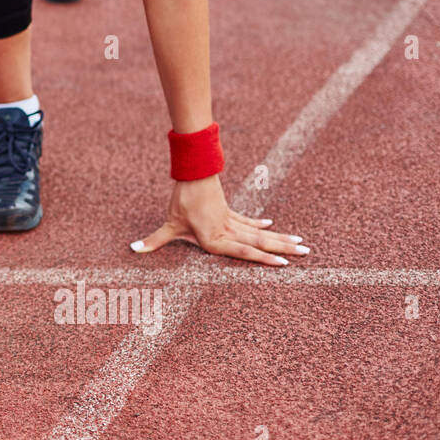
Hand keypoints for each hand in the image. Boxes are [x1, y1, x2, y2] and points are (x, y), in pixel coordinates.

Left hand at [130, 174, 309, 265]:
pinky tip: (273, 227)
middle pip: (259, 243)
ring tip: (301, 244)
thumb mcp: (168, 224)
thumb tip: (133, 249)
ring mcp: (231, 222)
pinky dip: (260, 226)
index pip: (243, 252)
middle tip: (306, 253)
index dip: (263, 259)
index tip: (284, 265)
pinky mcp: (229, 212)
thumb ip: (154, 240)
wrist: (193, 174)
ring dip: (280, 238)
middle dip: (283, 250)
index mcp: (215, 239)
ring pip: (260, 233)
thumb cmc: (181, 202)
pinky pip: (248, 222)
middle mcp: (227, 232)